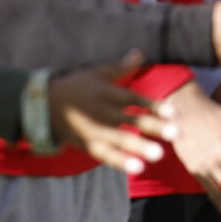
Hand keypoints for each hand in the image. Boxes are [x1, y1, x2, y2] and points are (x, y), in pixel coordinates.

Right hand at [46, 52, 177, 173]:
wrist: (43, 105)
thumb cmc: (76, 87)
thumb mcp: (97, 74)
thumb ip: (121, 67)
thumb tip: (140, 53)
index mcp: (107, 93)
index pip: (135, 99)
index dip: (155, 106)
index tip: (175, 114)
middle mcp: (103, 112)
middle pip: (132, 120)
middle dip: (155, 128)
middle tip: (177, 135)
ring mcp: (95, 130)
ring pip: (120, 140)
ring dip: (139, 147)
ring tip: (159, 155)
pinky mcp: (88, 145)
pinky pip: (106, 155)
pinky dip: (120, 161)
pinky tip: (138, 168)